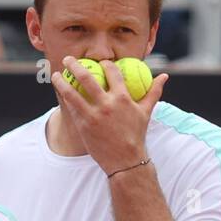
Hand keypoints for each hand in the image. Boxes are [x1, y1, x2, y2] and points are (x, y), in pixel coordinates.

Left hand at [50, 55, 168, 176]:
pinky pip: (71, 109)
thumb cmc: (136, 135)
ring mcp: (93, 116)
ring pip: (72, 93)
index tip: (99, 62)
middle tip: (68, 59)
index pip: (112, 72)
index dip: (105, 64)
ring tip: (55, 74)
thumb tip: (164, 76)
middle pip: (86, 78)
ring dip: (61, 81)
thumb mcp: (146, 112)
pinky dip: (64, 100)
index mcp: (123, 98)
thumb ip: (153, 92)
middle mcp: (107, 105)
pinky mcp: (83, 126)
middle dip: (75, 65)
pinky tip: (60, 94)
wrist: (125, 161)